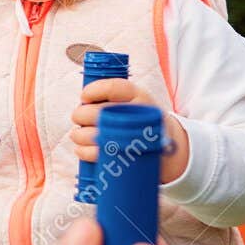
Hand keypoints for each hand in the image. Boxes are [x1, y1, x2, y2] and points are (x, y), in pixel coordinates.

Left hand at [69, 78, 189, 183]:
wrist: (168, 148)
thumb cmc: (140, 120)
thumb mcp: (137, 101)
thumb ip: (114, 97)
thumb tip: (83, 98)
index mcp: (140, 96)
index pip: (113, 88)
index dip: (93, 90)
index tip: (84, 96)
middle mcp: (139, 115)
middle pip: (98, 113)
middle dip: (81, 114)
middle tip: (77, 117)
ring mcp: (133, 137)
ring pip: (95, 134)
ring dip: (78, 134)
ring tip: (77, 134)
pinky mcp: (127, 157)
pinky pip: (98, 154)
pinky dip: (84, 151)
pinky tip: (80, 148)